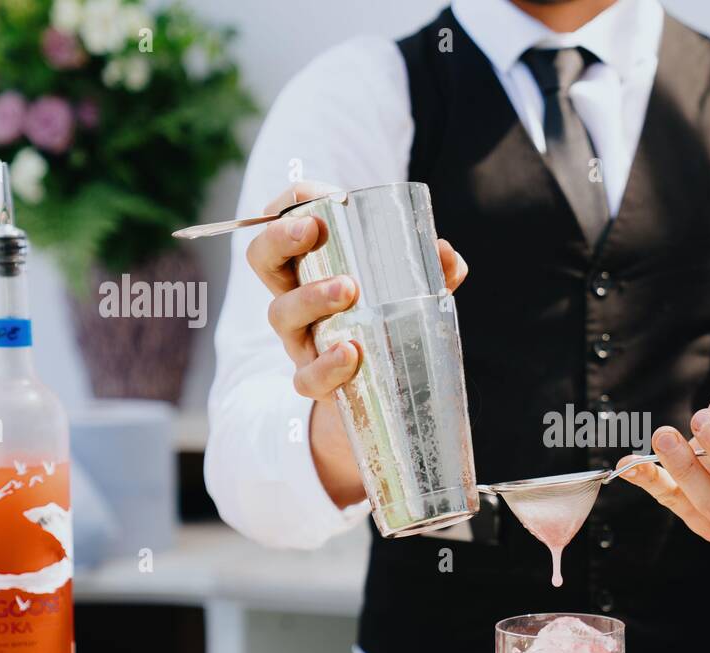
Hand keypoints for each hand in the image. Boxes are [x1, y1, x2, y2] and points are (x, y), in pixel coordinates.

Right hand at [245, 181, 468, 505]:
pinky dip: (326, 364)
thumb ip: (432, 272)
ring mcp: (300, 340)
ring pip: (281, 313)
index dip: (291, 202)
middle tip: (314, 229)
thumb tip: (446, 256)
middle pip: (263, 260)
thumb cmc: (387, 326)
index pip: (282, 222)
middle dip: (280, 238)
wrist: (380, 400)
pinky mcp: (314, 383)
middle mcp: (294, 299)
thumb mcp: (410, 294)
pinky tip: (351, 353)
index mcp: (310, 267)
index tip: (321, 195)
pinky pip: (306, 376)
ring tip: (348, 289)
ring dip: (310, 296)